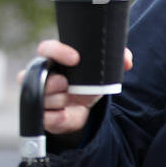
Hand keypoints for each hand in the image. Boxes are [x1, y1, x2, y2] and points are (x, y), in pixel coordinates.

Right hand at [17, 40, 132, 134]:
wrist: (84, 110)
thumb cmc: (89, 84)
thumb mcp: (101, 72)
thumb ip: (115, 60)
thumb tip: (126, 61)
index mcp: (55, 60)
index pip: (47, 49)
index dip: (58, 52)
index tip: (75, 59)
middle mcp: (43, 77)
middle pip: (38, 76)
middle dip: (53, 82)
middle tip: (66, 84)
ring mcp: (40, 96)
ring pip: (42, 98)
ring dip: (58, 100)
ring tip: (69, 100)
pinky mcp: (43, 115)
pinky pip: (43, 117)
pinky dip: (56, 118)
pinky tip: (65, 115)